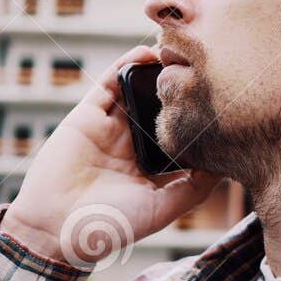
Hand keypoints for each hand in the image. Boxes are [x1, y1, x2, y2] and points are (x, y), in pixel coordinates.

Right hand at [1, 44, 223, 267]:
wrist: (55, 228)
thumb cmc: (110, 225)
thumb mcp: (161, 209)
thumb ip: (193, 187)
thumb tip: (225, 165)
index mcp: (150, 166)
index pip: (178, 134)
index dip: (197, 116)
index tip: (223, 96)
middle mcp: (132, 144)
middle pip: (160, 107)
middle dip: (179, 87)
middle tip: (204, 65)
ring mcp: (110, 128)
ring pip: (136, 91)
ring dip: (155, 71)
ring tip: (179, 52)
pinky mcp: (88, 115)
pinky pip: (109, 84)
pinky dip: (126, 65)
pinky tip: (146, 53)